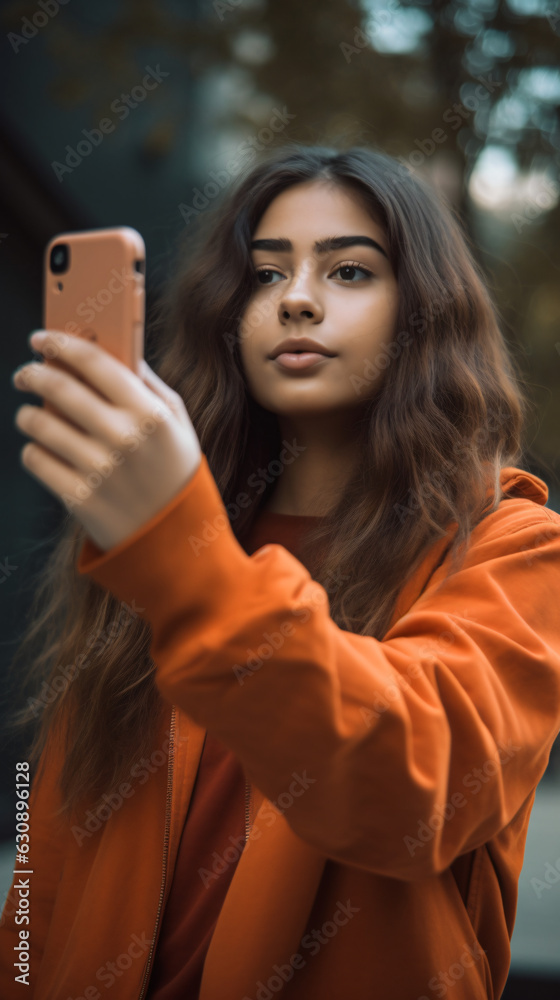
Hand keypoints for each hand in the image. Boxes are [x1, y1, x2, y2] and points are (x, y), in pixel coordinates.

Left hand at [12, 330, 201, 550]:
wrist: (176, 539)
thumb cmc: (175, 471)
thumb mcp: (177, 422)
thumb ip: (147, 383)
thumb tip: (111, 348)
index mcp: (149, 413)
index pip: (94, 361)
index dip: (61, 343)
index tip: (42, 339)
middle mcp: (123, 438)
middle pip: (59, 388)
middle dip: (33, 374)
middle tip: (26, 373)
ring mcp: (99, 470)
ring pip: (39, 424)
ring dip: (28, 415)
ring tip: (31, 416)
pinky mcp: (80, 498)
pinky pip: (36, 459)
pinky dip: (33, 451)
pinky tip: (43, 450)